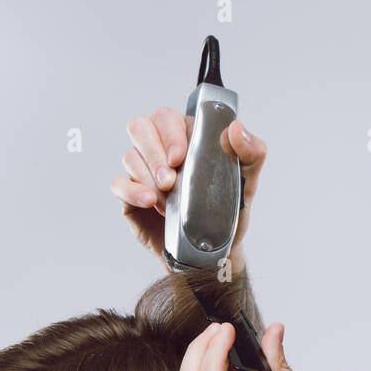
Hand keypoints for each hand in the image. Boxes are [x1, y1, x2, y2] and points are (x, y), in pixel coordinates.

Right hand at [111, 106, 266, 274]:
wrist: (213, 253)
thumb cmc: (228, 213)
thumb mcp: (247, 183)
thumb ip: (252, 152)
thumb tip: (236, 128)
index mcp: (186, 137)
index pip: (167, 118)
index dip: (170, 133)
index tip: (180, 156)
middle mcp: (161, 150)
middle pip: (140, 127)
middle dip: (154, 152)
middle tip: (170, 180)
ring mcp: (143, 172)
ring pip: (129, 155)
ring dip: (146, 175)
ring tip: (165, 199)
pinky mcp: (130, 195)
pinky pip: (119, 184)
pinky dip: (132, 191)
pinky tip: (149, 201)